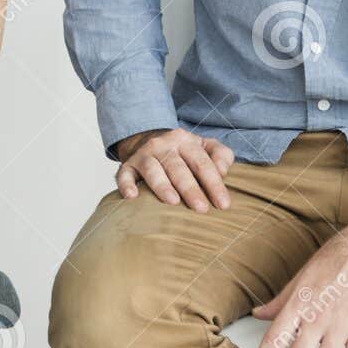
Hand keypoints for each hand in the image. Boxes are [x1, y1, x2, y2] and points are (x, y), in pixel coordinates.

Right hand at [115, 127, 233, 212]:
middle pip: (178, 168)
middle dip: (190, 188)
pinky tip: (132, 197)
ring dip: (162, 185)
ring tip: (172, 201)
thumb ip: (221, 155)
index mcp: (185, 141)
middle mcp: (163, 146)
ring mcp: (144, 155)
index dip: (214, 183)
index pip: (202, 163)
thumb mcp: (205, 147)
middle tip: (201, 208)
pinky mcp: (127, 166)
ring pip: (152, 170)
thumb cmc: (183, 152)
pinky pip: (124, 175)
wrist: (148, 139)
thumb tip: (223, 172)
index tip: (223, 205)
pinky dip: (126, 185)